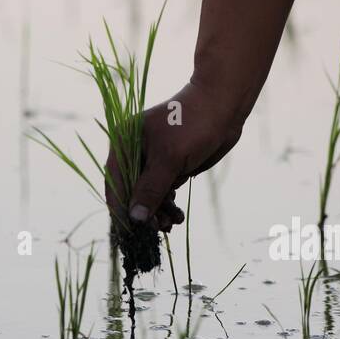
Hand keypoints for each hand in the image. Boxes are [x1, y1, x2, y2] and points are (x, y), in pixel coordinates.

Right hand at [105, 80, 245, 233]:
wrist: (224, 107)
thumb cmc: (192, 125)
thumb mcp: (169, 159)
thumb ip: (150, 189)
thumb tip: (135, 218)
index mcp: (123, 145)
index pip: (115, 184)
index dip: (121, 209)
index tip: (130, 232)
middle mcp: (133, 155)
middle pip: (131, 194)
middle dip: (144, 213)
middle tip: (160, 228)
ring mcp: (151, 163)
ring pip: (148, 197)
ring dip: (158, 213)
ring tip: (172, 224)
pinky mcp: (168, 168)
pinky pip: (162, 194)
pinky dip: (168, 206)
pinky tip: (177, 216)